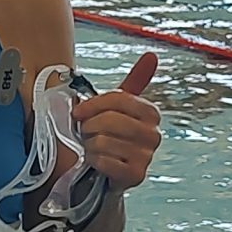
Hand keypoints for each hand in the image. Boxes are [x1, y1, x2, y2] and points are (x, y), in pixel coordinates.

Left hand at [70, 52, 160, 191]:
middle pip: (110, 120)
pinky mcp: (136, 176)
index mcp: (151, 113)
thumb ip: (133, 82)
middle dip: (89, 126)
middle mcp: (154, 134)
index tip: (78, 111)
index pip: (118, 99)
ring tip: (91, 147)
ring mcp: (147, 156)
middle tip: (85, 132)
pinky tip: (96, 161)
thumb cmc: (112, 135)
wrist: (110, 173)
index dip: (92, 104)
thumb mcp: (119, 109)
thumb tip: (151, 55)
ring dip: (89, 145)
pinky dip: (93, 160)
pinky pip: (104, 161)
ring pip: (103, 141)